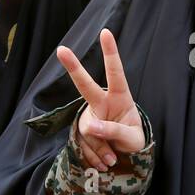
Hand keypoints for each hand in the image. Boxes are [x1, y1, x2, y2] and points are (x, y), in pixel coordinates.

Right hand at [55, 28, 143, 172]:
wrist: (125, 157)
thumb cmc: (133, 140)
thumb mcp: (131, 138)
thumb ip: (113, 130)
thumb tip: (89, 125)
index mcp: (120, 98)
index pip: (115, 73)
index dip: (111, 53)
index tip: (106, 32)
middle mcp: (101, 103)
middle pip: (85, 85)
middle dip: (73, 67)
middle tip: (61, 49)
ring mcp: (88, 117)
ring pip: (88, 131)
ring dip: (100, 149)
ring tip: (113, 160)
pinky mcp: (80, 132)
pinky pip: (83, 145)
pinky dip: (94, 157)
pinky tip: (105, 162)